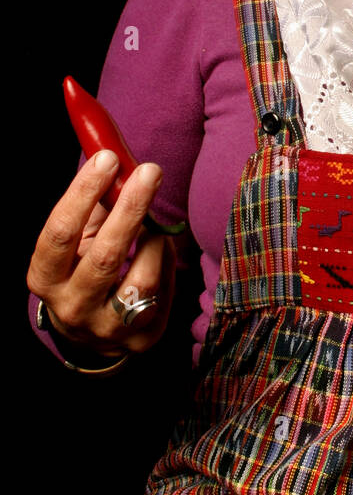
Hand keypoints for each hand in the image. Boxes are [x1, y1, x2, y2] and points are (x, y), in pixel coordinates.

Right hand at [26, 149, 175, 358]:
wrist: (91, 329)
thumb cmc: (82, 268)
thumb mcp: (78, 239)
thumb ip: (94, 203)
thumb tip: (116, 154)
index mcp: (45, 278)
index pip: (60, 232)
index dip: (83, 192)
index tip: (107, 158)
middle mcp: (72, 308)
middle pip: (105, 255)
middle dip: (130, 208)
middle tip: (150, 171)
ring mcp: (107, 329)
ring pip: (142, 279)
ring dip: (153, 241)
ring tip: (154, 225)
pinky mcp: (141, 339)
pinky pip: (164, 293)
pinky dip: (165, 263)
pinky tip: (159, 250)